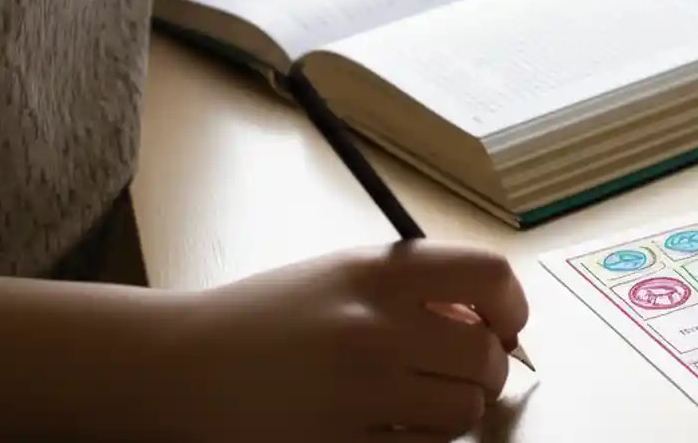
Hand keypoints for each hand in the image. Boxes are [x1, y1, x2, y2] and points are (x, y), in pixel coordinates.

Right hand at [164, 242, 529, 441]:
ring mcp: (361, 390)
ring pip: (464, 410)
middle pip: (487, 354)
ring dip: (456, 410)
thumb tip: (486, 318)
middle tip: (461, 370)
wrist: (183, 366)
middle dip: (486, 368)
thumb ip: (413, 287)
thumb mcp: (340, 274)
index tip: (507, 322)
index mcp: (378, 272)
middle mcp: (375, 326)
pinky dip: (420, 440)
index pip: (489, 274)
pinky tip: (389, 424)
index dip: (514, 304)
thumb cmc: (264, 318)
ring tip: (421, 399)